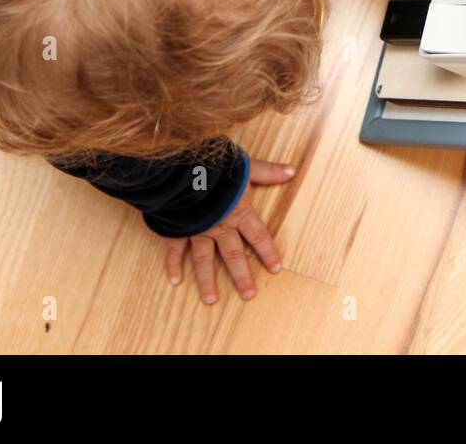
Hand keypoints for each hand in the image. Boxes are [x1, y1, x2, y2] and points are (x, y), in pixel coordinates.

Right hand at [165, 157, 295, 303]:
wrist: (181, 168)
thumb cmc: (216, 166)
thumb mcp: (246, 166)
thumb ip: (268, 171)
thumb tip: (292, 170)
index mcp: (239, 213)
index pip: (258, 236)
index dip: (268, 252)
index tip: (276, 269)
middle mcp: (219, 226)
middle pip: (233, 255)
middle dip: (241, 276)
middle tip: (248, 295)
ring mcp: (198, 230)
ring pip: (204, 260)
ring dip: (208, 281)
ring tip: (212, 300)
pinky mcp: (177, 229)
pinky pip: (175, 250)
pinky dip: (173, 265)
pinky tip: (176, 281)